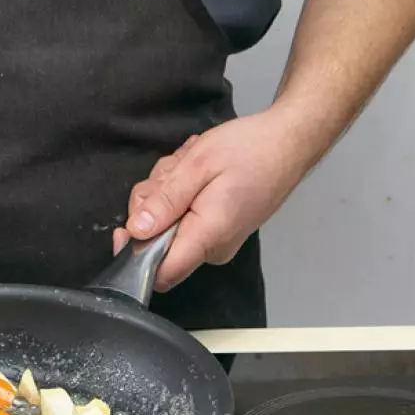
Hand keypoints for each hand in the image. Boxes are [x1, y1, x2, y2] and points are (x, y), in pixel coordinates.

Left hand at [113, 106, 315, 291]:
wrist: (289, 141)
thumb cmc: (250, 149)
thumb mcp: (198, 165)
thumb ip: (165, 200)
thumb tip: (137, 230)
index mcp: (208, 236)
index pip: (161, 273)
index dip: (134, 255)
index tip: (126, 227)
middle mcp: (213, 248)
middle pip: (157, 242)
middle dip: (152, 204)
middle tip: (172, 173)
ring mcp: (216, 240)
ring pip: (167, 224)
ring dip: (167, 192)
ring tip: (191, 167)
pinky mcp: (216, 229)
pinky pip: (182, 217)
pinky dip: (181, 193)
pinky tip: (197, 173)